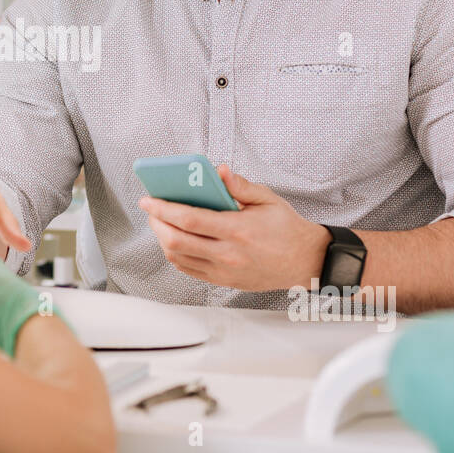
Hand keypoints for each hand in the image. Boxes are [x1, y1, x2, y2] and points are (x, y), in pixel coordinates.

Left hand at [138, 165, 328, 291]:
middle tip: (151, 209)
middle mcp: (228, 253)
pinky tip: (174, 240)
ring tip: (161, 222)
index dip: (163, 208)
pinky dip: (175, 254)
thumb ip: (240, 185)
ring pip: (178, 257)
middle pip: (176, 241)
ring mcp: (223, 271)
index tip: (149, 200)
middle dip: (156, 223)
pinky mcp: (222, 281)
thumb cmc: (286, 229)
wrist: (305, 261)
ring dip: (163, 239)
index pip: (189, 219)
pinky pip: (188, 269)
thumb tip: (218, 170)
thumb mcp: (268, 199)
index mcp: (238, 230)